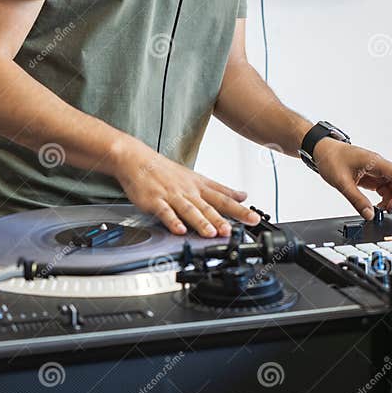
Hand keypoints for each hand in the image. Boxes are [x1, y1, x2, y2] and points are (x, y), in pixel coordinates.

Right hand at [113, 135, 259, 237]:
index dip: (240, 209)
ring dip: (201, 221)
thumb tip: (242, 195)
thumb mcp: (197, 177)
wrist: (137, 160)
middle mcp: (188, 190)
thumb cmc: (166, 171)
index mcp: (199, 186)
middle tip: (234, 230)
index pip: (223, 198)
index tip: (254, 218)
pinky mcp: (155, 201)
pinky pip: (165, 212)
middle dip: (223, 218)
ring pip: (189, 209)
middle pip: (209, 205)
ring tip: (211, 233)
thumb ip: (220, 189)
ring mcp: (172, 195)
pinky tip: (179, 230)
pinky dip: (173, 221)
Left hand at [312, 138, 391, 220]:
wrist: (322, 150)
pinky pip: (386, 190)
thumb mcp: (342, 182)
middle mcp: (379, 165)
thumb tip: (369, 214)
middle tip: (391, 210)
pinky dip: (386, 200)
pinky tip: (378, 207)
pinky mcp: (373, 177)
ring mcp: (377, 171)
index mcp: (374, 161)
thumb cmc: (331, 158)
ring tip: (383, 211)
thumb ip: (356, 199)